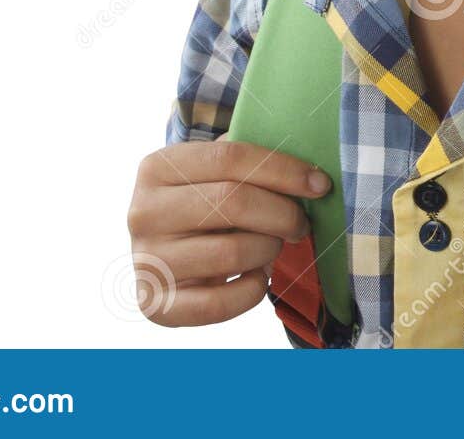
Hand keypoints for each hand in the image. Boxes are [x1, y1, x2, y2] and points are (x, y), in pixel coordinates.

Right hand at [125, 134, 330, 326]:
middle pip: (234, 202)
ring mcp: (146, 260)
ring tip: (271, 246)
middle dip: (284, 213)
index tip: (320, 185)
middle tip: (301, 224)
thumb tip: (310, 176)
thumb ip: (252, 163)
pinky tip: (256, 276)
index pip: (231, 158)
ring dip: (269, 250)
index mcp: (157, 167)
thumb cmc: (206, 203)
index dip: (285, 171)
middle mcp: (142, 212)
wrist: (166, 253)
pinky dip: (253, 290)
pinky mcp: (154, 305)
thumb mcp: (217, 171)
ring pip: (233, 252)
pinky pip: (220, 304)